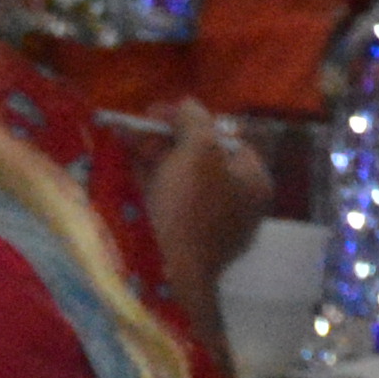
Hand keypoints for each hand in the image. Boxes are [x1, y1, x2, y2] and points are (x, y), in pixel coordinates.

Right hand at [143, 104, 272, 310]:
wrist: (165, 273)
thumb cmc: (189, 207)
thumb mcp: (197, 149)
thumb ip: (195, 119)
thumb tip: (188, 104)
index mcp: (253, 182)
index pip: (225, 138)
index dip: (191, 121)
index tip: (158, 115)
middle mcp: (238, 207)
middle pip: (201, 161)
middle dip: (167, 143)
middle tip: (136, 131)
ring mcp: (211, 230)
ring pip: (181, 184)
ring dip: (154, 164)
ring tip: (124, 148)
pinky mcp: (183, 248)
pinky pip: (168, 208)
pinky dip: (150, 190)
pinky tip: (126, 177)